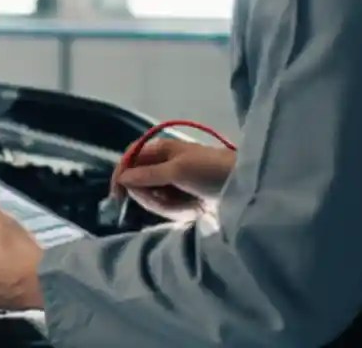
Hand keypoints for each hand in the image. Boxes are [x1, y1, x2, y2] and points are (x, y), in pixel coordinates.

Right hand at [112, 139, 235, 219]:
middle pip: (140, 184)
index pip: (129, 159)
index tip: (117, 197)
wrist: (243, 185)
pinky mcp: (183, 197)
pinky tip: (195, 209)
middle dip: (152, 197)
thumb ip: (148, 175)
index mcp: (160, 150)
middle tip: (169, 203)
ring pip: (154, 199)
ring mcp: (173, 182)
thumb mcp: (177, 170)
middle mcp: (163, 165)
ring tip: (190, 206)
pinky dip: (180, 211)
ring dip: (169, 206)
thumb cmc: (209, 170)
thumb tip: (122, 178)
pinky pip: (169, 207)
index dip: (121, 176)